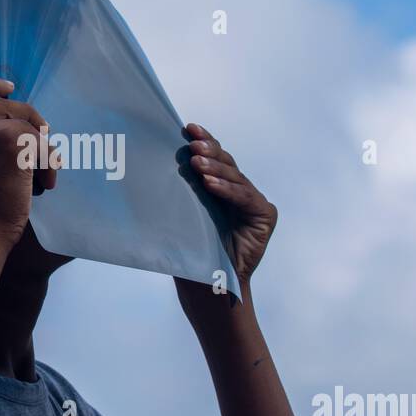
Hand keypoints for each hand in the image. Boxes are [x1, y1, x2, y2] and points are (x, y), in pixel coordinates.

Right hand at [0, 77, 57, 254]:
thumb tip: (3, 121)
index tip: (11, 88)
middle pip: (0, 104)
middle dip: (27, 120)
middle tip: (44, 139)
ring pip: (23, 122)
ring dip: (40, 146)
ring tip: (44, 173)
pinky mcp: (6, 140)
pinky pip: (39, 141)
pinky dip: (49, 161)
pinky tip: (46, 183)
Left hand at [182, 123, 276, 290]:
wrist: (207, 289)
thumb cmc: (189, 252)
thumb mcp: (180, 214)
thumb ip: (178, 189)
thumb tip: (150, 158)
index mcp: (218, 187)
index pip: (213, 158)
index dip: (203, 140)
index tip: (187, 127)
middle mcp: (238, 190)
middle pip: (225, 162)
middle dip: (209, 150)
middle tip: (192, 142)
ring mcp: (254, 202)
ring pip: (235, 177)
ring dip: (215, 168)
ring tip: (197, 163)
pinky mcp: (265, 215)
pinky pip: (245, 197)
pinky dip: (228, 190)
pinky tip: (210, 183)